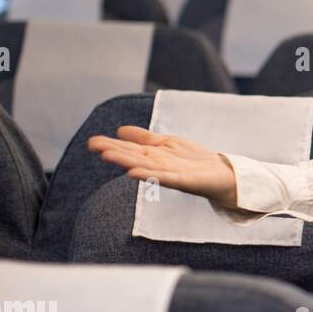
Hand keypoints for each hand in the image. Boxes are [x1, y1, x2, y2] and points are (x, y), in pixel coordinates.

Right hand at [86, 126, 238, 207]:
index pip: (129, 149)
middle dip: (115, 152)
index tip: (92, 142)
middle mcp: (157, 166)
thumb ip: (145, 139)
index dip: (112, 145)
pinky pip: (164, 178)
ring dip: (126, 163)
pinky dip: (149, 176)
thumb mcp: (167, 143)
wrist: (220, 173)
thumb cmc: (192, 160)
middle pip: (133, 158)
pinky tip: (134, 173)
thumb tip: (120, 130)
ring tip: (108, 156)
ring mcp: (169, 174)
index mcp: (153, 156)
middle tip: (95, 147)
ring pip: (144, 167)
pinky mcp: (183, 181)